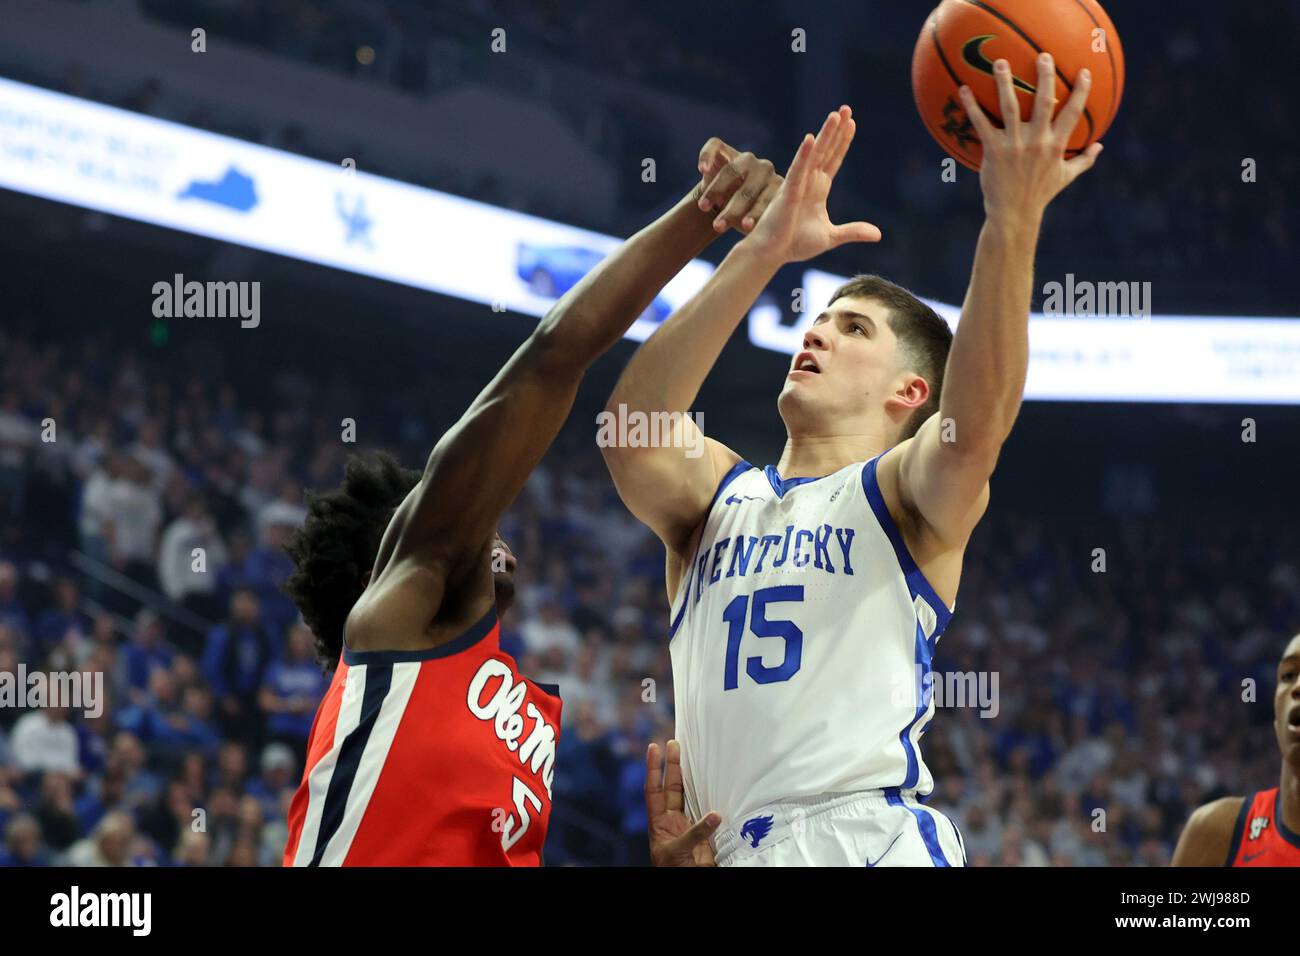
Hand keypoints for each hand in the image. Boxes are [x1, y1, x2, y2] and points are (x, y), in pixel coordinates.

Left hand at [645, 739, 718, 865]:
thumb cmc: (671, 871)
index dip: (653, 769)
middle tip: (675, 742)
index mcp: (659, 823)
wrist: (685, 883)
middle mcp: (674, 820)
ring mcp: (690, 826)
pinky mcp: (706, 835)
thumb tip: (716, 815)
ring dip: (693, 777)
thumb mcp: (676, 851)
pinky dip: (715, 801)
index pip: (653, 790)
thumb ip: (695, 833)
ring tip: (696, 754)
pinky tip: (720, 786)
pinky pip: (710, 813)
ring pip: (691, 795)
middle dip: (674, 765)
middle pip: (672, 787)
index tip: (653, 747)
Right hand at [692, 138, 782, 234]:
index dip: (755, 213)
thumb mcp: (757, 226)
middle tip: (719, 227)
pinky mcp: (723, 149)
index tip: (745, 228)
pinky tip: (702, 170)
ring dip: (716, 190)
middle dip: (732, 209)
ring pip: (731, 171)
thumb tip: (757, 234)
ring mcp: (745, 157)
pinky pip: (714, 147)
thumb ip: (760, 229)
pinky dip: (707, 157)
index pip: (767, 199)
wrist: (726, 204)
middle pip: (748, 188)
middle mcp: (764, 169)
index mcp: (777, 187)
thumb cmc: (745, 218)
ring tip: (703, 207)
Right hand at [743, 106, 881, 263]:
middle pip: (826, 150)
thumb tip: (878, 234)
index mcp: (818, 189)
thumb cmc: (795, 243)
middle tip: (846, 108)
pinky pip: (797, 170)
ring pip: (814, 154)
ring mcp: (798, 184)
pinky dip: (804, 154)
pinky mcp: (788, 192)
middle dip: (836, 130)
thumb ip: (853, 231)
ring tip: (835, 115)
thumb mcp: (831, 237)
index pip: (834, 159)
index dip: (843, 142)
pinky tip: (811, 139)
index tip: (852, 123)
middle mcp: (809, 182)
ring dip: (825, 135)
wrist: (772, 254)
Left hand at [958, 53, 1101, 224]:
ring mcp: (1014, 145)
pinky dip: (971, 106)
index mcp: (1056, 145)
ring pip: (1009, 107)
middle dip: (1045, 76)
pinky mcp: (993, 151)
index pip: (1073, 113)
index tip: (1084, 71)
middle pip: (1043, 102)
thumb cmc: (1039, 194)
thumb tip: (1101, 146)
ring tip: (1000, 62)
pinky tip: (963, 90)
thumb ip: (1084, 160)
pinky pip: (981, 124)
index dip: (1080, 91)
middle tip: (1043, 55)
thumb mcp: (1065, 177)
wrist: (1014, 214)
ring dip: (1004, 83)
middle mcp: (1037, 141)